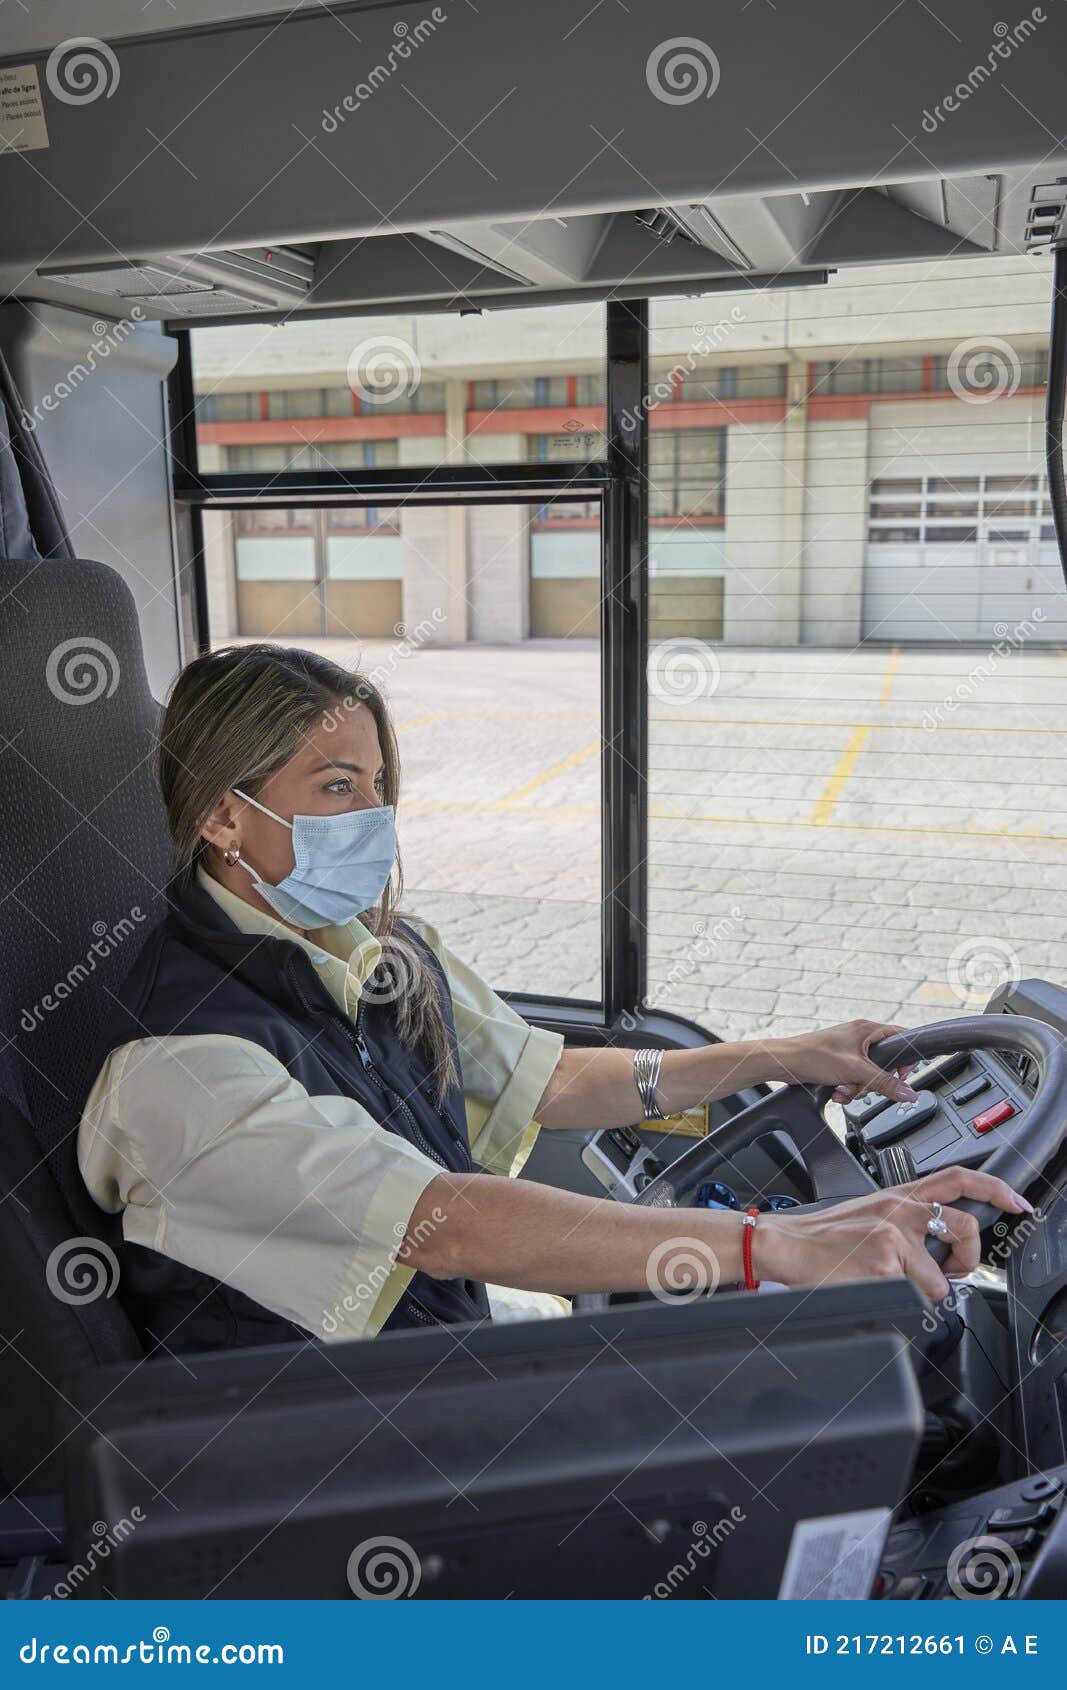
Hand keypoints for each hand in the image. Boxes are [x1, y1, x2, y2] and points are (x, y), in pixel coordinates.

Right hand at [755, 1167, 1033, 1302]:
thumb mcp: (870, 1213)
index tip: (1015, 1202)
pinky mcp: (885, 1262)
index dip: (995, 1188)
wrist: (787, 1244)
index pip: (957, 1178)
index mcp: (899, 1194)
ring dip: (924, 1290)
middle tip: (953, 1270)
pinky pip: (913, 1296)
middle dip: (968, 1259)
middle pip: (966, 1228)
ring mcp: (894, 1235)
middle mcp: (900, 1208)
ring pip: (940, 1279)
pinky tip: (873, 1287)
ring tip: (894, 1282)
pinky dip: (898, 1300)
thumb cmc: (825, 1236)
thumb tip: (938, 1252)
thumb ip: (906, 1222)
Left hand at [771, 1018, 917, 1104]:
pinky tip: (836, 1091)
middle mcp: (859, 1038)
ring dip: (858, 1088)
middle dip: (874, 1081)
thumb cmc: (814, 1056)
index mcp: (867, 1029)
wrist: (784, 1064)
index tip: (902, 1075)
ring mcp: (848, 1052)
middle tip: (864, 1085)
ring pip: (868, 1075)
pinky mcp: (838, 1064)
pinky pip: (853, 1080)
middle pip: (884, 1063)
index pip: (901, 1037)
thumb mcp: (856, 1070)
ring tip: (845, 1089)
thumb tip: (909, 1093)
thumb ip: (885, 1083)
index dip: (906, 1058)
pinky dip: (847, 1089)